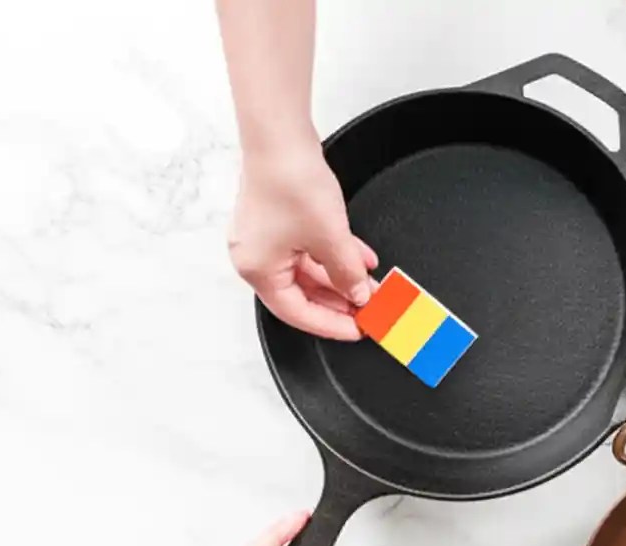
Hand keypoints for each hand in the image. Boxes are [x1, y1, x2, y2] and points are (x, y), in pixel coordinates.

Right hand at [229, 141, 378, 340]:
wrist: (280, 135)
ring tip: (371, 283)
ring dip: (341, 276)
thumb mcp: (331, 238)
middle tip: (367, 309)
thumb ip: (347, 274)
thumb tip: (359, 295)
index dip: (330, 325)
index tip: (356, 329)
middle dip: (339, 300)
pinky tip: (361, 257)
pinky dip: (334, 253)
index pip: (297, 313)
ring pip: (308, 269)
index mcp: (257, 269)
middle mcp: (254, 256)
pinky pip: (308, 246)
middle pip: (301, 292)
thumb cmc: (290, 181)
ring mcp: (264, 236)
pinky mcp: (276, 218)